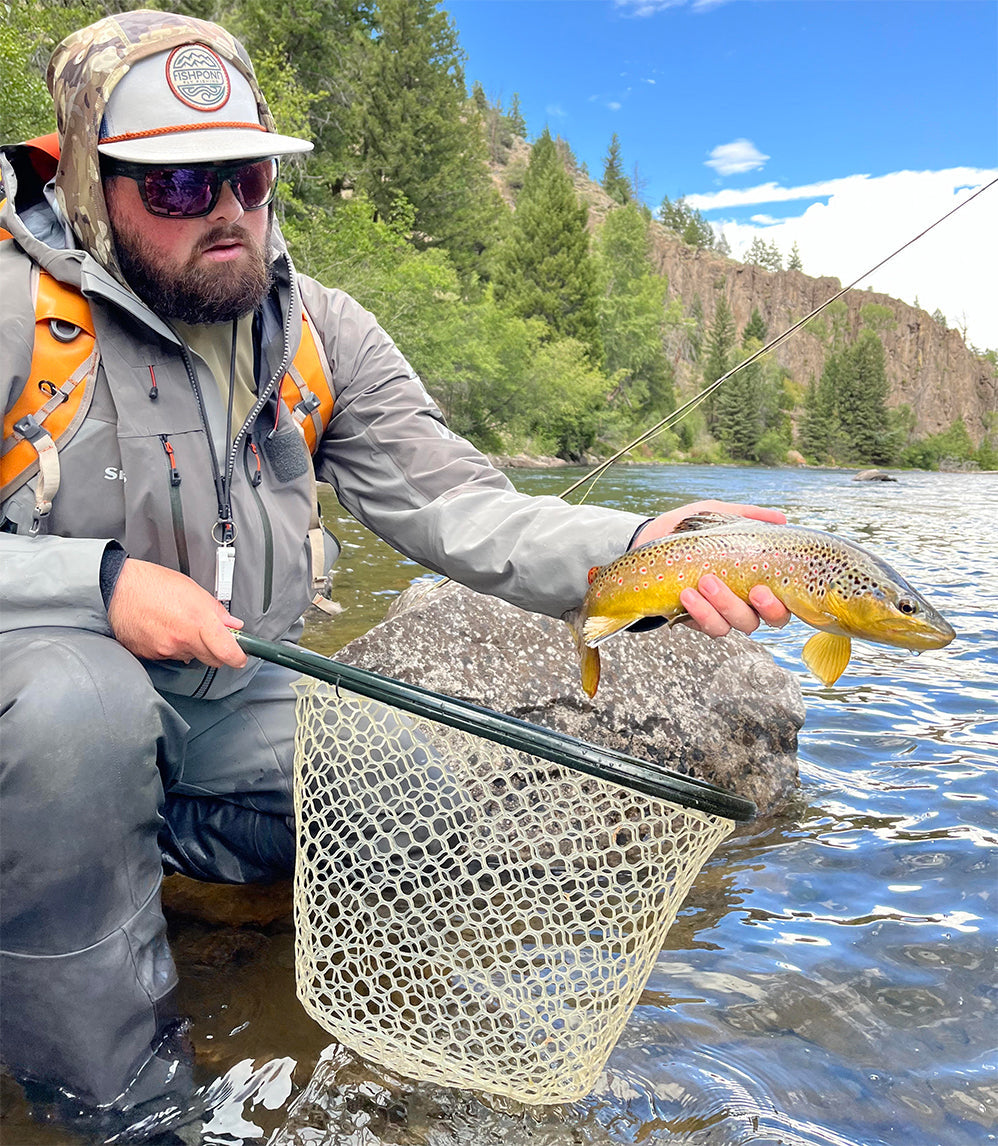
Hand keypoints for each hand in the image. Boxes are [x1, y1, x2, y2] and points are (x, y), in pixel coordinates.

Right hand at [108, 558, 246, 667]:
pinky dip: (171, 646)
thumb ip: (216, 611)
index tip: (240, 656)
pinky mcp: (150, 656)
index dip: (237, 657)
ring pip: (190, 657)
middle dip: (217, 651)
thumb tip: (232, 625)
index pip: (227, 652)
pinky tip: (163, 629)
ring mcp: (165, 650)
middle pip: (212, 660)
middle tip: (211, 636)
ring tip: (178, 624)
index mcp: (198, 621)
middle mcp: (182, 639)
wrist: (118, 588)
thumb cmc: (153, 584)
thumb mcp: (193, 590)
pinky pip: (169, 656)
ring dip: (191, 646)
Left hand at [632, 500, 791, 636]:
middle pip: (763, 621)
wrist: (652, 539)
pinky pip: (706, 625)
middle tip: (751, 590)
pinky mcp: (696, 619)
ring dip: (723, 606)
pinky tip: (687, 594)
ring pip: (732, 625)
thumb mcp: (720, 516)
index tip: (762, 589)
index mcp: (758, 580)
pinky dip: (699, 612)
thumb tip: (780, 519)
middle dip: (759, 608)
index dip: (778, 605)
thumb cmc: (693, 530)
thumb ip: (749, 516)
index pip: (782, 604)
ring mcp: (720, 613)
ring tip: (705, 582)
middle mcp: (744, 602)